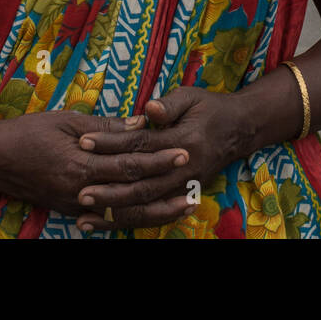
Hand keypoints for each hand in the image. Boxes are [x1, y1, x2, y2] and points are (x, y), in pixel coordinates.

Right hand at [0, 110, 191, 225]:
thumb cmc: (27, 133)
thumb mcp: (67, 121)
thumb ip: (105, 127)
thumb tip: (141, 123)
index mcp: (81, 164)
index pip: (129, 165)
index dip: (159, 160)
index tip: (185, 153)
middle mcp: (81, 190)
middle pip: (132, 195)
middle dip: (166, 189)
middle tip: (196, 183)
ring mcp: (76, 205)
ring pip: (123, 213)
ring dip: (156, 212)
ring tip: (184, 207)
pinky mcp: (71, 210)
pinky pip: (106, 219)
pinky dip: (131, 219)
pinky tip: (151, 217)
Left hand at [72, 87, 250, 232]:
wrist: (240, 129)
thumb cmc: (210, 109)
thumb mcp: (191, 97)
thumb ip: (169, 104)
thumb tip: (149, 110)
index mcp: (184, 141)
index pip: (141, 144)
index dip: (111, 143)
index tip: (83, 141)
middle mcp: (185, 168)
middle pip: (142, 184)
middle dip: (110, 190)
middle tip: (80, 191)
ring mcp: (185, 185)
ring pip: (146, 204)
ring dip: (115, 210)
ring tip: (85, 213)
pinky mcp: (184, 194)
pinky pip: (153, 212)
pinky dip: (129, 219)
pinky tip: (105, 222)